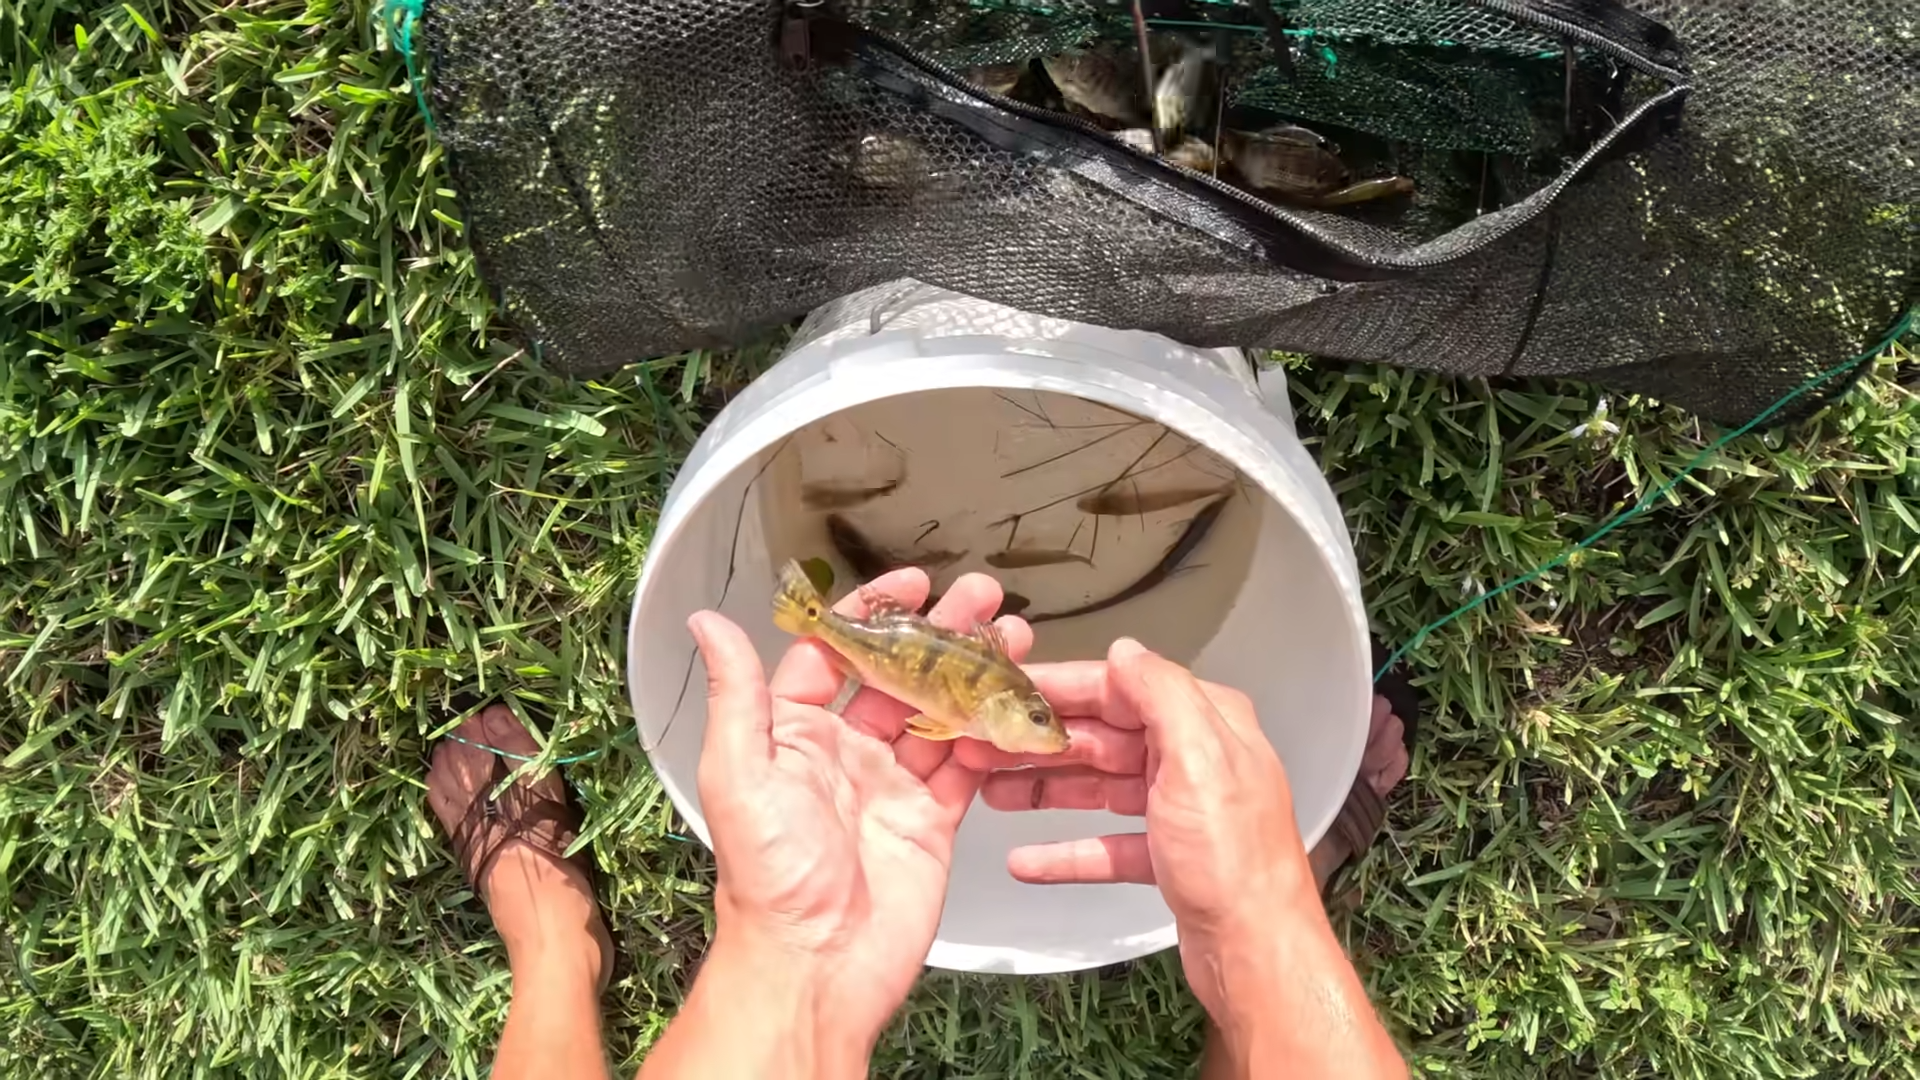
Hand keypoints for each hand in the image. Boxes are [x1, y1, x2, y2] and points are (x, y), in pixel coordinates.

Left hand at [685, 568, 1027, 1049]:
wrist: (815, 965)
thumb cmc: (767, 876)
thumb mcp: (739, 772)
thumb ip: (736, 693)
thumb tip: (707, 621)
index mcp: (794, 732)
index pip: (835, 652)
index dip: (874, 613)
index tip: (911, 583)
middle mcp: (845, 752)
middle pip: (900, 674)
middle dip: (943, 632)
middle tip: (984, 596)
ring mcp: (891, 785)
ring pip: (941, 712)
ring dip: (977, 674)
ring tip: (1016, 639)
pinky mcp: (930, 821)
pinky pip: (966, 768)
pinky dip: (993, 738)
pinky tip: (1017, 705)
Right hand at [953, 638, 1316, 1010]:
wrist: (1256, 951)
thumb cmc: (1234, 857)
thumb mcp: (1198, 758)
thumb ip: (1162, 694)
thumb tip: (1125, 650)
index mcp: (1206, 724)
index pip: (1120, 688)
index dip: (1058, 689)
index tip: (1006, 691)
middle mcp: (1194, 760)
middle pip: (1102, 738)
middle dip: (1039, 741)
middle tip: (980, 744)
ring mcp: (1180, 810)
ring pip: (1099, 788)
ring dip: (1043, 788)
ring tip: (987, 792)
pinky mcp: (1168, 858)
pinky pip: (1105, 844)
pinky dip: (1067, 850)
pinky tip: (1025, 860)